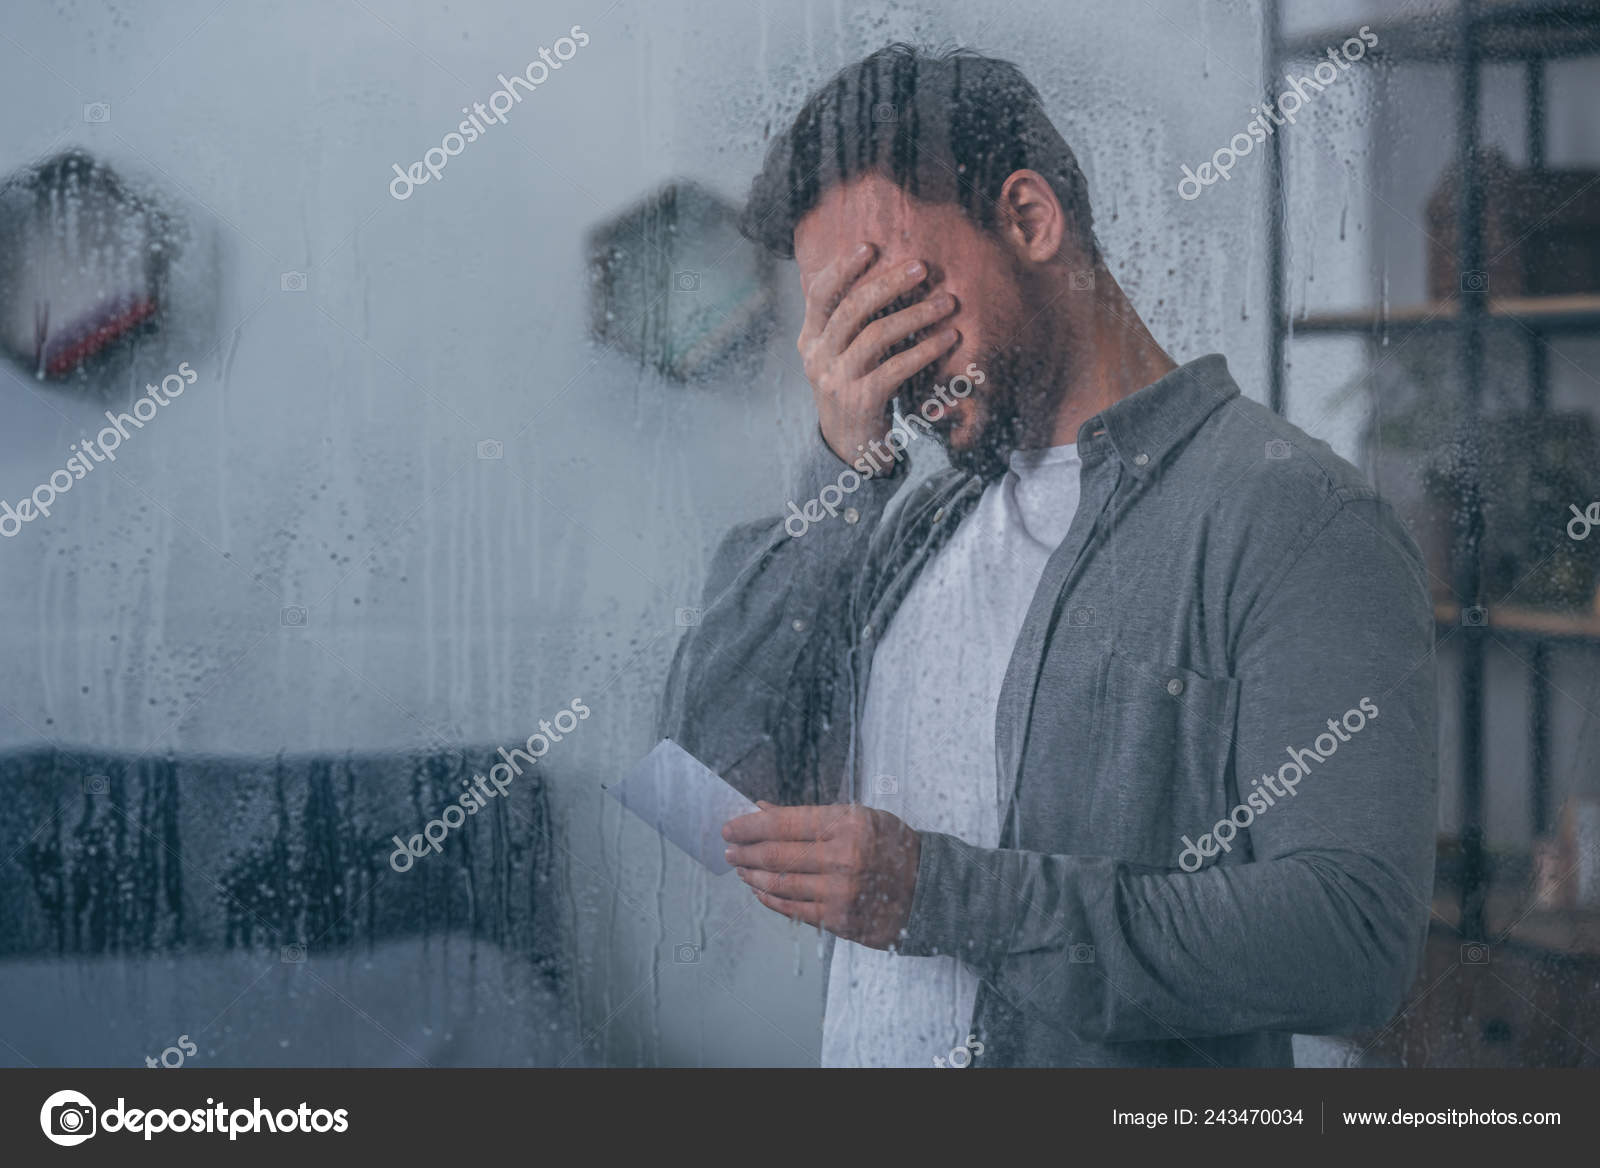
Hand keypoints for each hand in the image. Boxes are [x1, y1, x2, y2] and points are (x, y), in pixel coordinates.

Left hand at [723, 801, 920, 948]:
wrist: (930, 889)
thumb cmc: (893, 847)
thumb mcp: (858, 817)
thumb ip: (810, 816)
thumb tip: (763, 810)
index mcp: (848, 824)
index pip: (783, 823)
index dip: (749, 826)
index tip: (730, 827)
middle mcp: (843, 858)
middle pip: (776, 854)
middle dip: (745, 851)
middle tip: (729, 849)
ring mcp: (840, 892)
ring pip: (780, 884)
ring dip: (753, 875)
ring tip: (741, 868)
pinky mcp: (840, 920)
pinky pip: (793, 909)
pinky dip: (771, 898)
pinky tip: (760, 890)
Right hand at [797, 244, 959, 463]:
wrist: (849, 450)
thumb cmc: (853, 390)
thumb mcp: (838, 355)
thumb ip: (846, 322)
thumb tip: (873, 273)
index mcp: (809, 340)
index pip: (819, 294)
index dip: (842, 268)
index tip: (870, 246)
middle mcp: (817, 358)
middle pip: (852, 309)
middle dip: (889, 283)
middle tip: (921, 266)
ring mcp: (837, 381)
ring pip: (877, 336)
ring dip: (916, 315)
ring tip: (946, 302)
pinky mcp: (861, 402)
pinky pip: (897, 368)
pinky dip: (926, 350)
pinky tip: (948, 338)